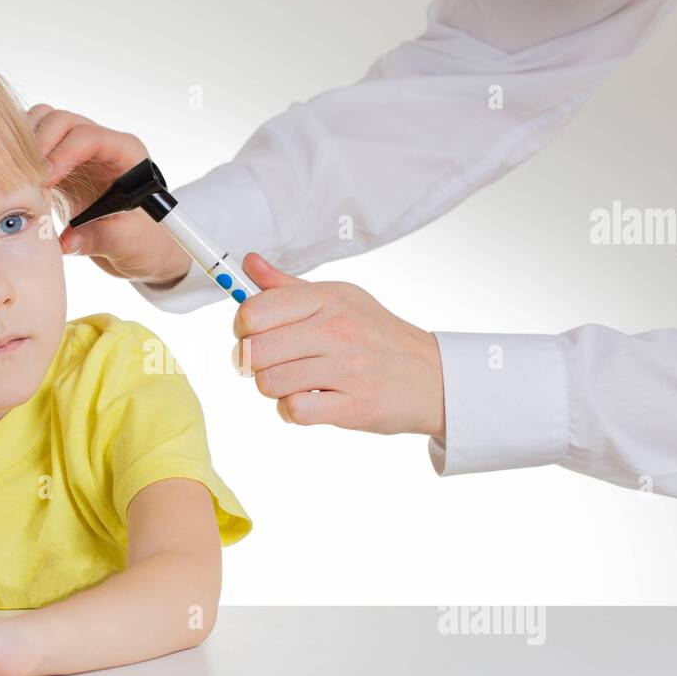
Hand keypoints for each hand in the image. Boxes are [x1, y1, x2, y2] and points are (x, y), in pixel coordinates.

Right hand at [26, 104, 191, 284]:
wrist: (142, 250)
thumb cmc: (146, 243)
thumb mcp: (128, 243)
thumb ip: (98, 238)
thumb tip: (66, 241)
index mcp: (127, 155)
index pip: (89, 138)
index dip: (63, 154)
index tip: (45, 180)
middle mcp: (103, 145)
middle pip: (62, 122)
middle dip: (39, 145)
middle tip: (25, 179)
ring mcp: (80, 152)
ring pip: (44, 125)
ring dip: (26, 147)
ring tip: (19, 180)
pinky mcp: (61, 166)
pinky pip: (35, 147)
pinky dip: (20, 158)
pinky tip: (17, 183)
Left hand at [231, 253, 446, 436]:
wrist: (433, 377)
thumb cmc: (377, 336)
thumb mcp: (340, 298)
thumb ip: (288, 287)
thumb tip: (249, 263)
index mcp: (326, 299)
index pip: (253, 311)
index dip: (243, 329)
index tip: (254, 335)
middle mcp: (336, 329)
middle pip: (254, 351)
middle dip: (254, 364)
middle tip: (273, 365)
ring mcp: (346, 368)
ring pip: (269, 384)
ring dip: (275, 389)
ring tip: (297, 383)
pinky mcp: (354, 406)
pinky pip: (295, 412)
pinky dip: (295, 412)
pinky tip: (312, 402)